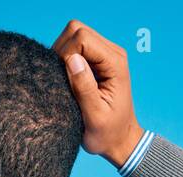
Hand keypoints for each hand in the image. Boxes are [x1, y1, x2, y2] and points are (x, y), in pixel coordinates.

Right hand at [53, 20, 143, 167]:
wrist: (120, 140)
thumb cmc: (108, 134)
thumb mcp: (94, 117)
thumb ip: (84, 88)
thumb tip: (72, 60)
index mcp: (115, 63)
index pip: (82, 38)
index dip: (66, 55)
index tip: (65, 81)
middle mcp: (112, 52)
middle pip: (76, 29)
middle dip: (62, 51)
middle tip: (64, 79)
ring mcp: (105, 53)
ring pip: (73, 34)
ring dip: (63, 55)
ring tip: (67, 81)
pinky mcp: (97, 59)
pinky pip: (74, 45)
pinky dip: (65, 59)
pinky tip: (70, 80)